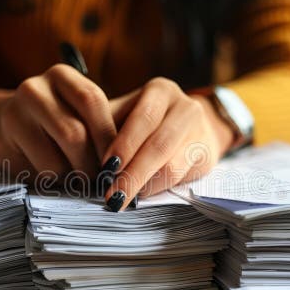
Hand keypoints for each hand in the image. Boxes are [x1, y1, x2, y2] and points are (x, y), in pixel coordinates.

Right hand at [0, 64, 116, 184]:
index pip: (91, 100)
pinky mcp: (0, 140)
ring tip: (79, 178)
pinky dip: (53, 180)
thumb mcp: (77, 113)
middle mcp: (35, 88)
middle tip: (103, 179)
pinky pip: (37, 171)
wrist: (1, 124)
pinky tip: (53, 175)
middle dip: (92, 163)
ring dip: (73, 175)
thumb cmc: (54, 122)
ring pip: (55, 158)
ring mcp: (14, 112)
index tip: (120, 160)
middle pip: (73, 133)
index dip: (109, 134)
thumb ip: (100, 126)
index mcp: (61, 76)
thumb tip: (127, 161)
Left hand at [102, 78, 235, 210]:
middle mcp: (184, 106)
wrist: (193, 126)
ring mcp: (199, 131)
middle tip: (111, 194)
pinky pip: (179, 177)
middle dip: (132, 173)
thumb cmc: (146, 123)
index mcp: (160, 90)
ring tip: (122, 198)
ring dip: (143, 184)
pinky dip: (156, 188)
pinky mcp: (206, 154)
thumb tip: (84, 156)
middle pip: (158, 145)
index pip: (144, 117)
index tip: (106, 167)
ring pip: (170, 165)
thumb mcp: (126, 114)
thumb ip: (106, 129)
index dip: (125, 144)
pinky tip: (140, 193)